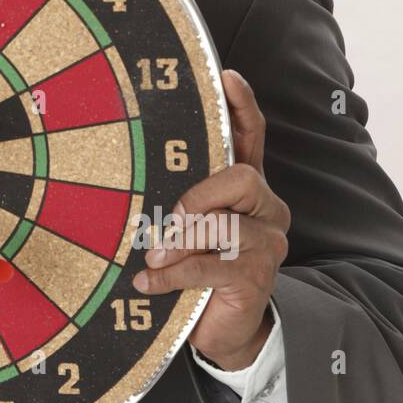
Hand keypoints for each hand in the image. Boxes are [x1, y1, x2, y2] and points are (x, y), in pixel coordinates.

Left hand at [132, 69, 290, 370]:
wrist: (221, 327)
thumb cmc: (197, 266)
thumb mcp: (184, 225)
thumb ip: (175, 197)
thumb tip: (136, 172)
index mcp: (245, 189)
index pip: (252, 137)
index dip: (243, 106)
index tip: (227, 76)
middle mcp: (264, 209)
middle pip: (242, 179)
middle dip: (200, 196)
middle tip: (170, 218)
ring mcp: (266, 243)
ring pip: (224, 226)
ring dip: (179, 242)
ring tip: (151, 258)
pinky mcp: (256, 277)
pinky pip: (210, 266)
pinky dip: (173, 274)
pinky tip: (148, 282)